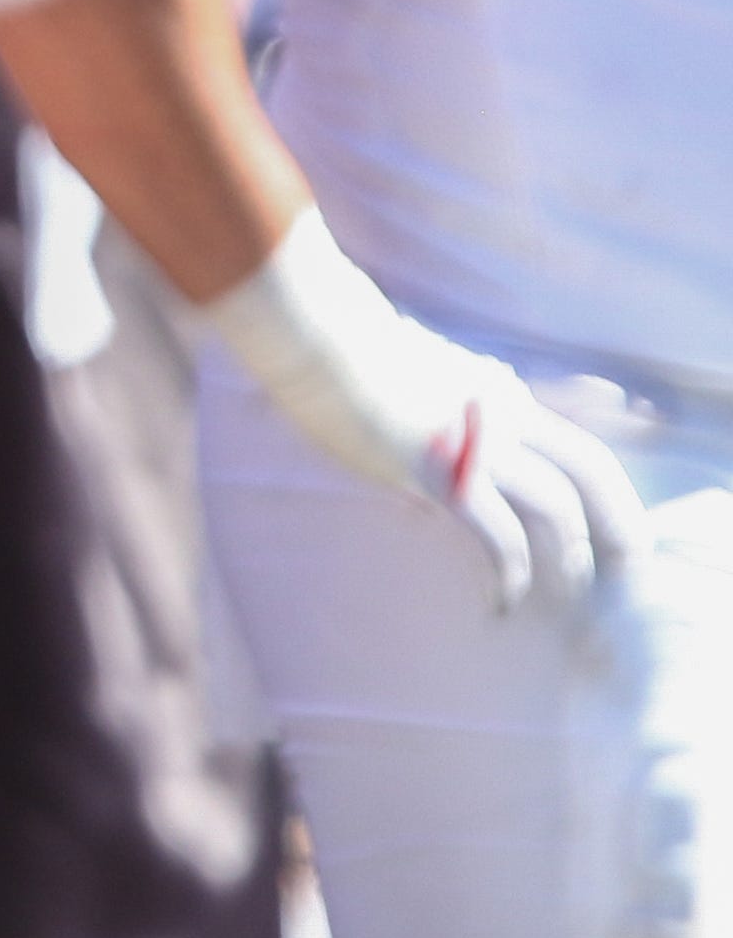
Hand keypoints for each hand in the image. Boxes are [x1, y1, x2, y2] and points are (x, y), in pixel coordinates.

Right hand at [206, 210, 644, 608]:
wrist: (313, 334)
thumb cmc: (341, 353)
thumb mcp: (406, 384)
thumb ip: (439, 421)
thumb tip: (431, 479)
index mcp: (499, 391)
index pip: (571, 441)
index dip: (600, 492)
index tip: (604, 530)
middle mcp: (505, 413)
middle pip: (592, 471)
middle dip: (619, 527)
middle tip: (623, 575)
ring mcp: (479, 441)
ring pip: (558, 509)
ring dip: (568, 563)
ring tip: (563, 601)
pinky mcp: (446, 473)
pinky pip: (498, 537)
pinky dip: (508, 576)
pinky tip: (499, 603)